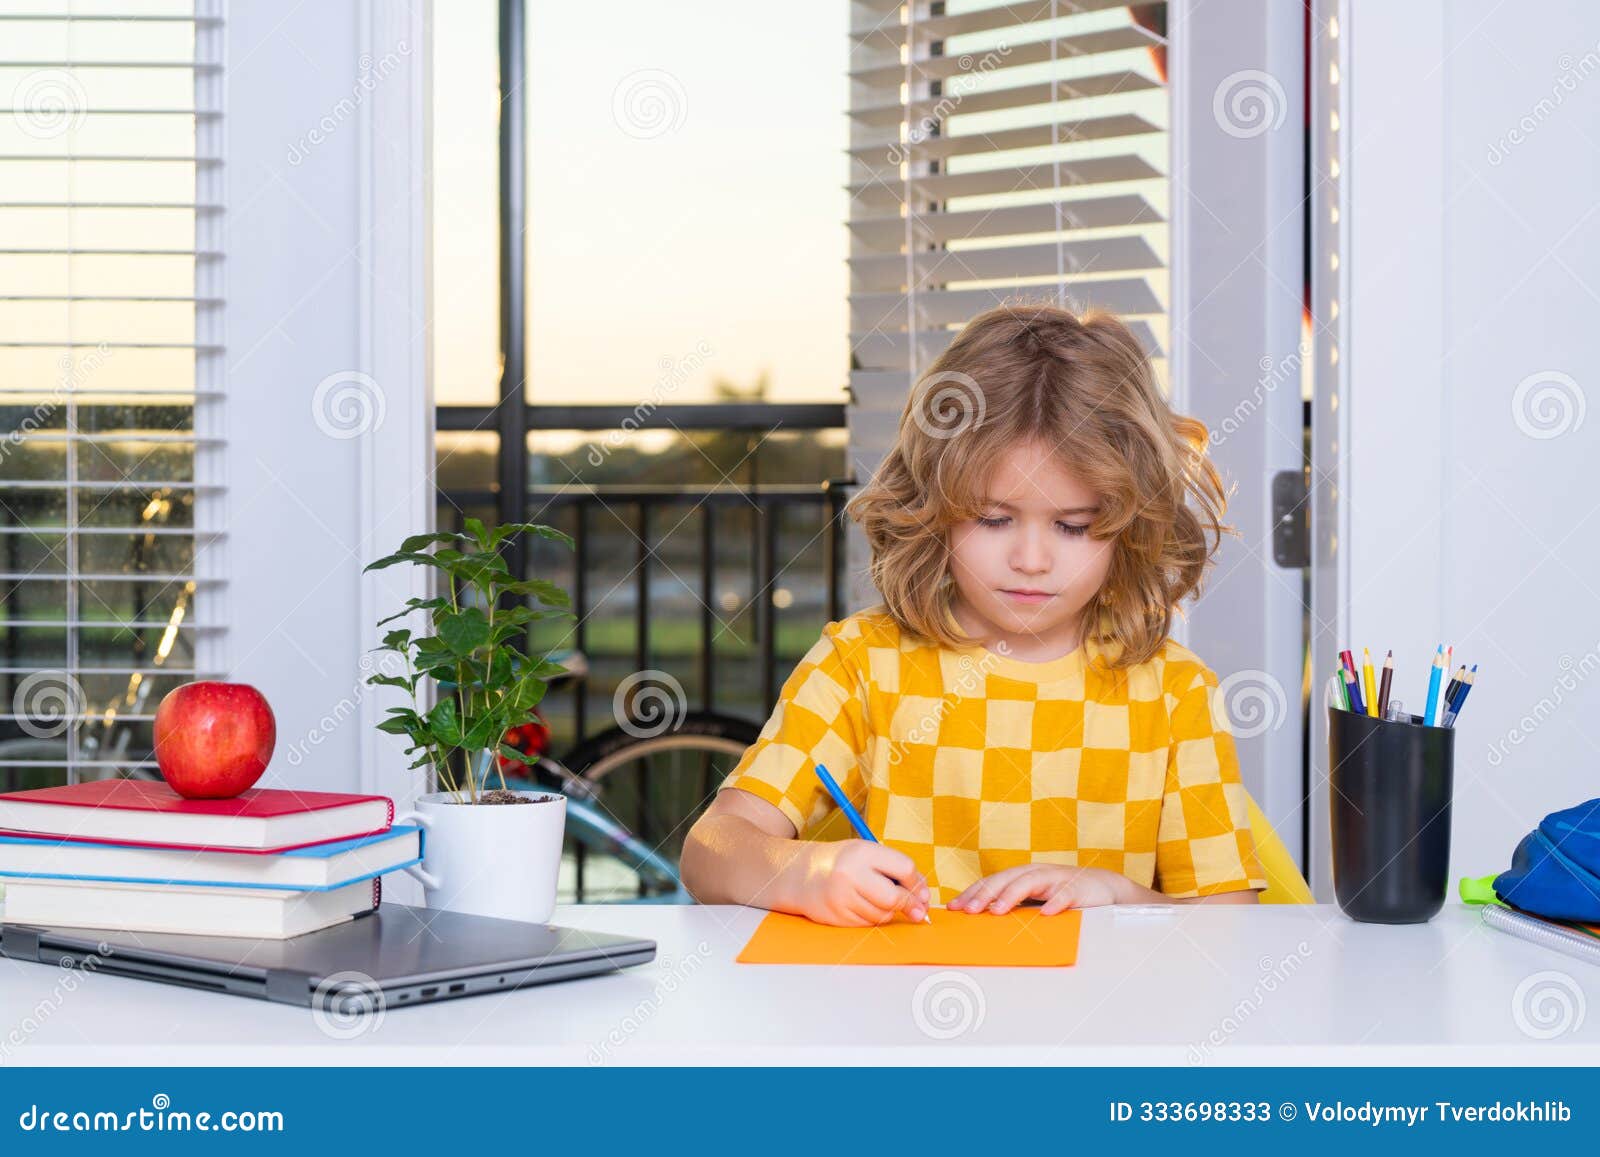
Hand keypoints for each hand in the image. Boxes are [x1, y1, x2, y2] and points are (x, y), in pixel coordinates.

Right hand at [790, 839, 929, 925]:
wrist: (801, 874)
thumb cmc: (844, 863)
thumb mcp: (867, 854)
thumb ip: (896, 870)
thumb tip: (924, 899)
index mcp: (862, 852)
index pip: (904, 868)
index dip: (918, 883)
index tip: (923, 892)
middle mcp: (850, 874)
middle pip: (894, 897)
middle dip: (909, 905)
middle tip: (917, 910)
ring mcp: (841, 897)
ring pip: (883, 915)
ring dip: (890, 912)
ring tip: (880, 900)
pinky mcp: (836, 916)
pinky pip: (868, 924)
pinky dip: (873, 918)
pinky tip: (864, 906)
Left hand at [947, 865, 1131, 914]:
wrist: (1101, 888)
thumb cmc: (1061, 896)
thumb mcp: (1034, 901)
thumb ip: (1013, 907)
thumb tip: (981, 923)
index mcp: (1021, 877)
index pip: (991, 883)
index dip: (972, 893)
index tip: (953, 908)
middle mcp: (1034, 873)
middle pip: (1005, 879)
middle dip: (985, 894)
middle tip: (970, 910)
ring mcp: (1055, 878)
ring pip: (1030, 882)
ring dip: (1012, 895)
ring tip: (998, 910)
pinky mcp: (1076, 888)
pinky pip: (1064, 894)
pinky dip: (1055, 902)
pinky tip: (1047, 913)